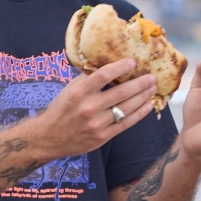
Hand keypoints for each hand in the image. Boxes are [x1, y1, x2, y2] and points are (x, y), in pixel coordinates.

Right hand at [34, 58, 156, 154]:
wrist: (48, 138)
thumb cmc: (62, 109)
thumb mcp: (70, 89)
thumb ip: (88, 78)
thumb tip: (108, 62)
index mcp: (79, 92)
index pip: (103, 75)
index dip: (121, 67)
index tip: (133, 62)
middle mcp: (89, 108)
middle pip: (122, 92)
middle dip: (141, 83)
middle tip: (152, 76)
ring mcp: (97, 124)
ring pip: (127, 108)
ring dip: (143, 96)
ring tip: (153, 88)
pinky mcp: (103, 136)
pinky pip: (126, 123)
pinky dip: (140, 113)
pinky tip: (148, 105)